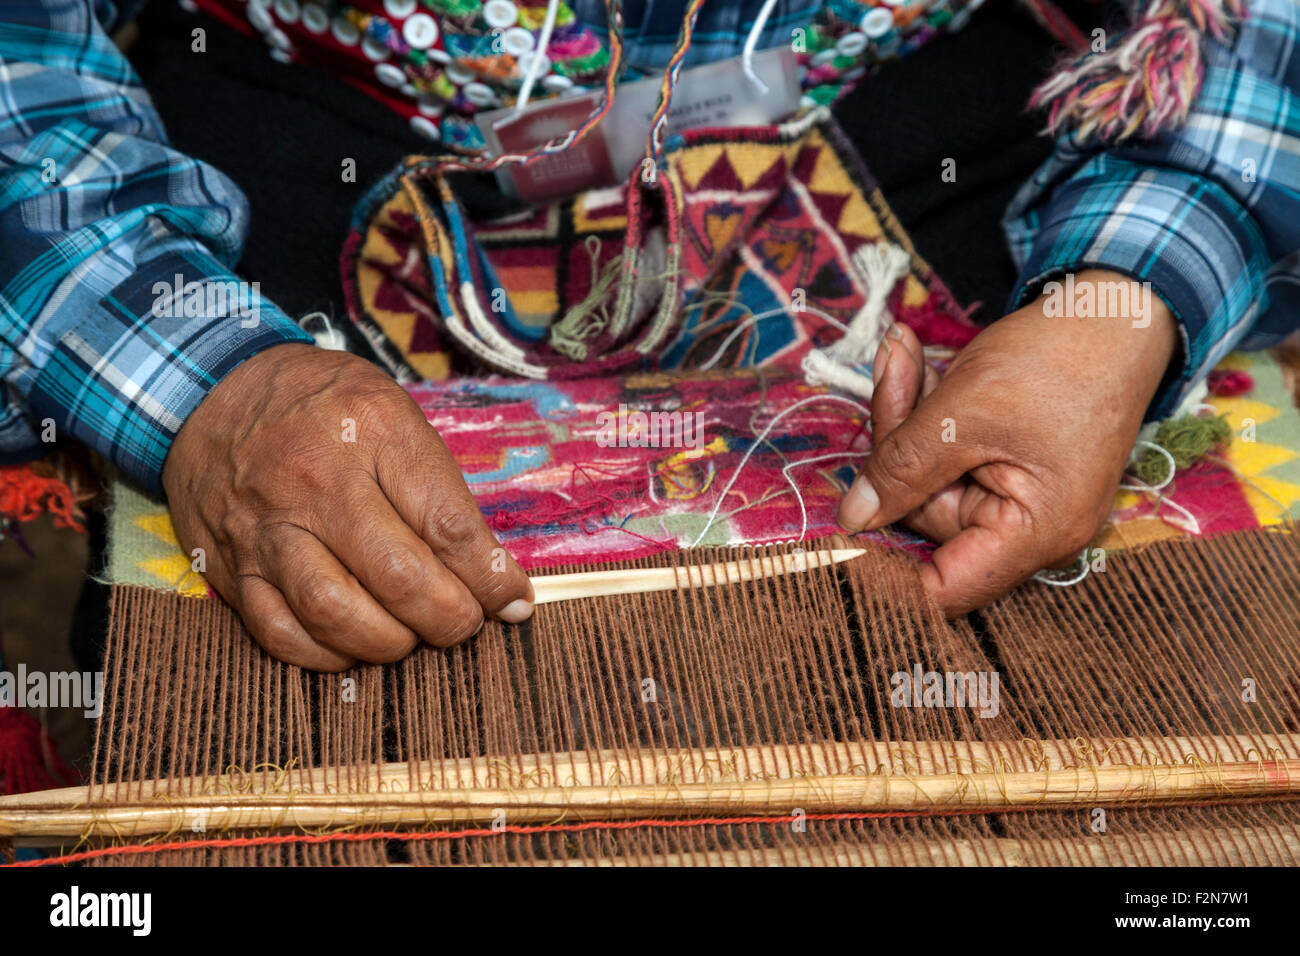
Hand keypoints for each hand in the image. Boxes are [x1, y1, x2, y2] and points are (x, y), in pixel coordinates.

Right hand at [162, 343, 533, 669]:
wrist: (213, 390)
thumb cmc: (323, 404)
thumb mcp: (393, 412)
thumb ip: (439, 486)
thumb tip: (490, 568)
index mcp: (374, 432)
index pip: (448, 525)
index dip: (491, 578)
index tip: (513, 600)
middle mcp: (319, 481)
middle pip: (398, 576)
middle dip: (449, 618)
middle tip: (465, 624)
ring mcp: (269, 528)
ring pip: (337, 612)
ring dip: (391, 643)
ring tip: (412, 635)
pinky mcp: (233, 565)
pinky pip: (281, 633)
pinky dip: (328, 655)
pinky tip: (354, 645)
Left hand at [837, 271, 1177, 615]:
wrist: (1117, 309)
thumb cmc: (1057, 359)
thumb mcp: (963, 412)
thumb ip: (902, 469)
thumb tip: (851, 520)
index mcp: (1034, 534)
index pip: (943, 588)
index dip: (885, 569)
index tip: (838, 530)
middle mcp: (1031, 532)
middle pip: (925, 516)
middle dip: (896, 445)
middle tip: (892, 369)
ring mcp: (1020, 501)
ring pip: (928, 479)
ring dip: (906, 415)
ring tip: (904, 350)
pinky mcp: (1008, 470)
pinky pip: (948, 458)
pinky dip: (927, 414)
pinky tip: (919, 365)